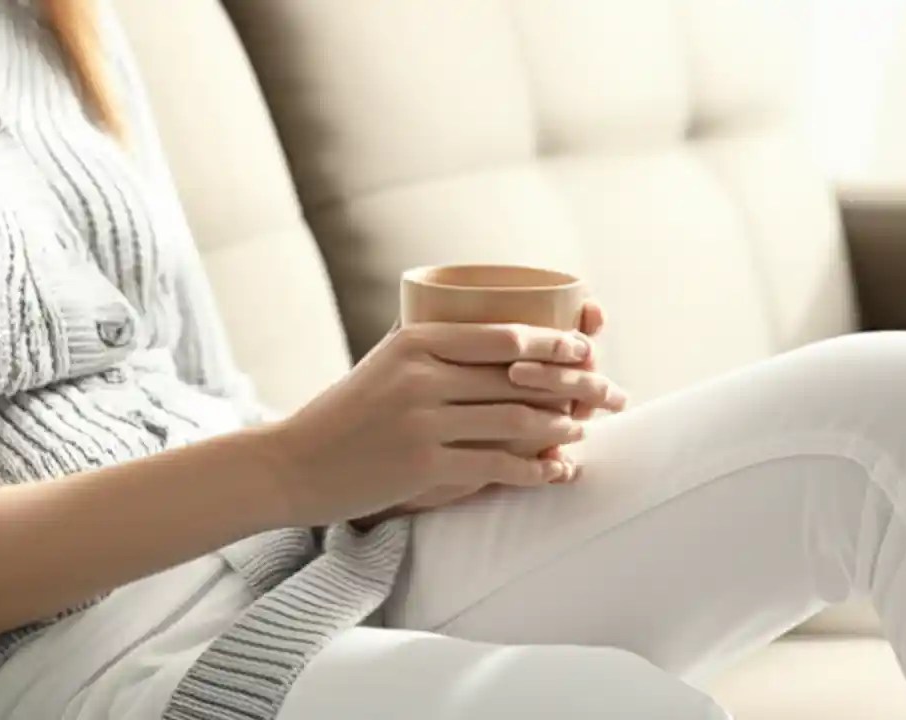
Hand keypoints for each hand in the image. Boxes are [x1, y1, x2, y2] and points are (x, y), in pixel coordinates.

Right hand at [270, 321, 626, 526]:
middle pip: (520, 378)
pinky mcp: (422, 467)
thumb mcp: (383, 362)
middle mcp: (422, 377)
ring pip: (516, 421)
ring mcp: (423, 423)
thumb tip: (490, 327)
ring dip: (562, 427)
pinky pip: (497, 467)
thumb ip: (429, 341)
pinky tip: (558, 471)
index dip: (557, 343)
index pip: (506, 335)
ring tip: (583, 430)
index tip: (588, 350)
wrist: (294, 464)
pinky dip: (536, 470)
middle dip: (577, 387)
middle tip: (611, 394)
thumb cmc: (346, 413)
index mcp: (417, 342)